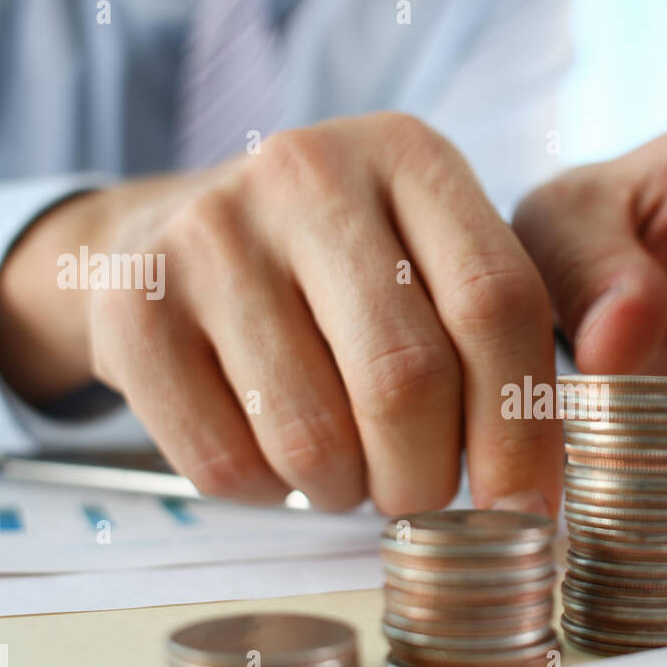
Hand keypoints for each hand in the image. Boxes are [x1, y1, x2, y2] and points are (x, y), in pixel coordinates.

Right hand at [0, 113, 562, 513]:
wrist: (165, 237)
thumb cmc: (333, 272)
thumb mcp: (429, 259)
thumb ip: (498, 341)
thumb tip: (532, 498)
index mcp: (409, 157)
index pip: (497, 303)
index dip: (522, 428)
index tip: (524, 509)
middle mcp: (309, 174)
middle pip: (406, 378)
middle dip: (425, 477)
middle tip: (418, 497)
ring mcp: (212, 234)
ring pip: (313, 437)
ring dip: (343, 490)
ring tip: (343, 470)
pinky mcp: (134, 305)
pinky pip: (224, 461)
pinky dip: (265, 493)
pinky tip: (271, 458)